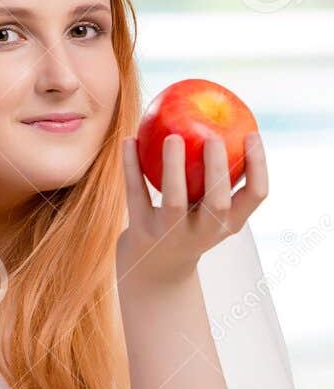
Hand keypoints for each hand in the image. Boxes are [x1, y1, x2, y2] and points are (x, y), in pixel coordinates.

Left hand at [117, 129, 267, 290]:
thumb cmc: (189, 224)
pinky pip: (137, 195)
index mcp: (228, 224)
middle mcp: (203, 233)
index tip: (252, 133)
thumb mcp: (210, 209)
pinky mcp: (141, 232)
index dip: (259, 166)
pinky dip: (132, 167)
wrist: (153, 268)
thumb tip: (230, 121)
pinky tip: (130, 140)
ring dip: (174, 169)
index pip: (256, 196)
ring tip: (172, 136)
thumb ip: (221, 176)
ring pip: (174, 202)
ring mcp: (171, 235)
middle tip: (213, 136)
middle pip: (218, 204)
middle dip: (218, 170)